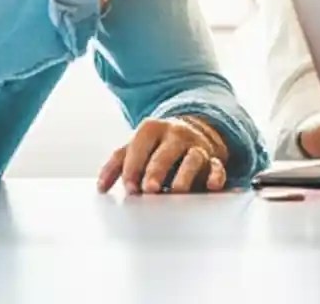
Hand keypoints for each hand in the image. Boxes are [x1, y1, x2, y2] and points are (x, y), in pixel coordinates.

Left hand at [97, 116, 230, 194]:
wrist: (193, 130)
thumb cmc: (157, 145)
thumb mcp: (135, 147)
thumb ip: (116, 164)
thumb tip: (101, 187)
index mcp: (153, 129)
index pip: (140, 146)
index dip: (133, 167)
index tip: (129, 187)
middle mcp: (176, 134)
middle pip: (167, 152)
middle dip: (157, 170)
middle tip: (149, 189)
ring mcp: (196, 146)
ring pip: (193, 158)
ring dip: (185, 175)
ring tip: (177, 191)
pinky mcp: (214, 158)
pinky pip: (217, 166)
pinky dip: (217, 175)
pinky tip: (212, 185)